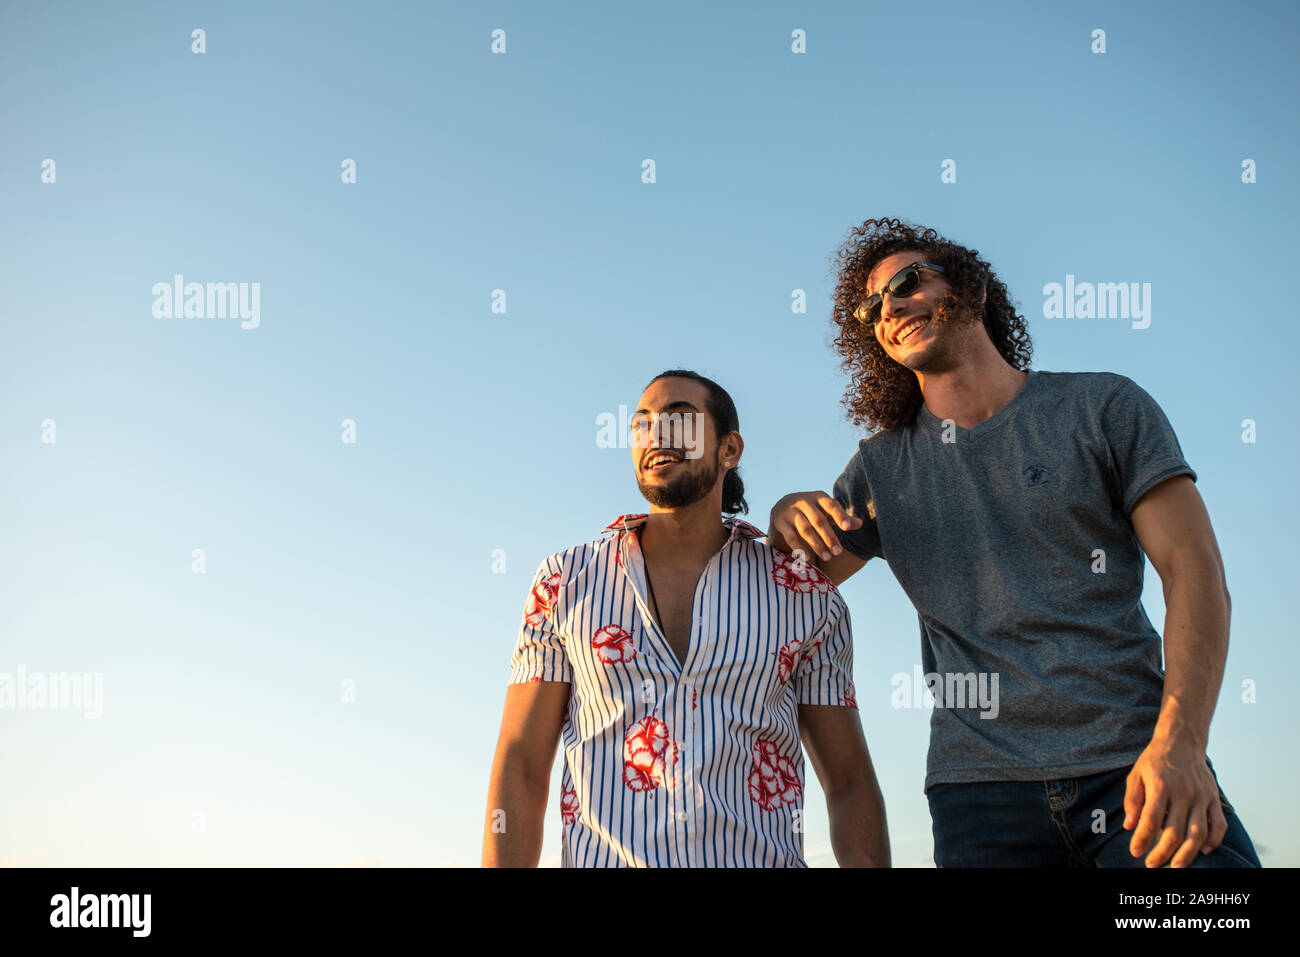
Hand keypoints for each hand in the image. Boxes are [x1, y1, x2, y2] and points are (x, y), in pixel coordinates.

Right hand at [768, 491, 862, 563]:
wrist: (783, 506)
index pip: (831, 505)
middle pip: (818, 520)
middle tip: (838, 552)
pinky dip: (799, 548)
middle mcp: (804, 502)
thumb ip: (842, 517)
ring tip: (828, 557)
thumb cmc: (813, 510)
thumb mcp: (826, 510)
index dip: (840, 516)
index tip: (847, 528)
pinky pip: (791, 537)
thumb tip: (860, 524)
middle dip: (829, 537)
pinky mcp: (781, 523)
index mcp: (819, 497)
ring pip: (806, 529)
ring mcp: (791, 512)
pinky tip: (807, 559)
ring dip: (817, 545)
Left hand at [1123, 736, 1227, 867]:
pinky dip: (1214, 840)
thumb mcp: (1136, 774)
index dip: (1142, 839)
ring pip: (1198, 832)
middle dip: (1163, 852)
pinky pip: (1219, 824)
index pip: (1151, 820)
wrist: (1181, 741)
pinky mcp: (1214, 798)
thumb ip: (1132, 800)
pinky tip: (1203, 851)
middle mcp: (1183, 792)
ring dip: (1188, 853)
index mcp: (1161, 786)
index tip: (1135, 852)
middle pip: (1175, 831)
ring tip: (1176, 865)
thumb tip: (1129, 826)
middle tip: (1152, 864)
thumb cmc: (1155, 760)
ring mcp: (1202, 796)